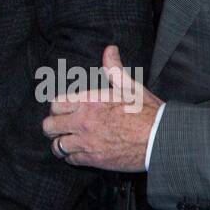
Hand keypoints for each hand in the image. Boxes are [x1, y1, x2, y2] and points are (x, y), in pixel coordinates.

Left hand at [41, 45, 161, 172]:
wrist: (160, 139)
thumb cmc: (147, 112)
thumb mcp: (130, 86)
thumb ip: (114, 69)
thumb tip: (110, 50)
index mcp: (89, 101)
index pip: (55, 104)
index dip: (56, 108)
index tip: (62, 111)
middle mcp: (83, 121)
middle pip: (49, 126)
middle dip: (53, 126)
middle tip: (61, 126)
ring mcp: (87, 142)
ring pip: (56, 146)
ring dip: (61, 143)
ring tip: (68, 141)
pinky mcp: (94, 159)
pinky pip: (71, 160)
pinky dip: (72, 157)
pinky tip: (79, 152)